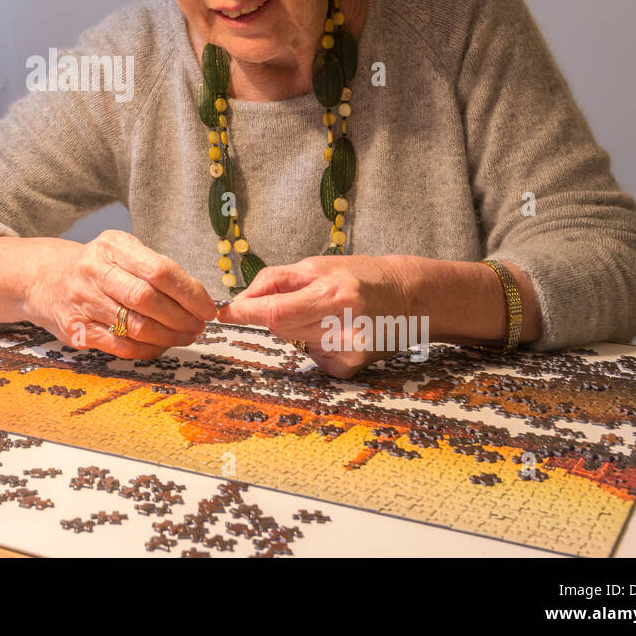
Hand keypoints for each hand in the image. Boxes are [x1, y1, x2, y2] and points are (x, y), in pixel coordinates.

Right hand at [24, 229, 215, 358]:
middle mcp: (94, 271)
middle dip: (181, 317)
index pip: (160, 269)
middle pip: (147, 299)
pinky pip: (121, 346)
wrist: (43, 279)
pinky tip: (160, 346)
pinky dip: (147, 350)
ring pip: (136, 326)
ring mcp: (83, 302)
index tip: (207, 307)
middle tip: (198, 326)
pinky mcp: (76, 330)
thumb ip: (153, 268)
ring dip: (168, 336)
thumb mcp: (120, 251)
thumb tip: (197, 298)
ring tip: (184, 336)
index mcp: (112, 246)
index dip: (189, 292)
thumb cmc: (95, 267)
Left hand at [216, 255, 414, 378]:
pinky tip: (337, 330)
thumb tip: (241, 299)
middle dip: (275, 313)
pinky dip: (313, 341)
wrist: (409, 298)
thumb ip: (277, 280)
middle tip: (300, 299)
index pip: (276, 311)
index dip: (246, 312)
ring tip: (327, 312)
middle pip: (280, 327)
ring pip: (292, 341)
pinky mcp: (347, 369)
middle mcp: (342, 328)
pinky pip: (310, 355)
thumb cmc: (361, 275)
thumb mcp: (318, 266)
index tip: (225, 312)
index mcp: (334, 295)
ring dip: (297, 326)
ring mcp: (346, 353)